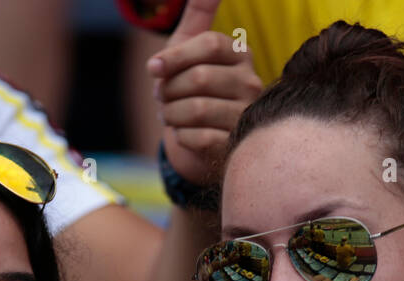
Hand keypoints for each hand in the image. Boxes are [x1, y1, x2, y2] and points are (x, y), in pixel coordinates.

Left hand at [150, 0, 262, 185]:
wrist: (200, 137)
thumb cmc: (192, 86)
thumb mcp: (191, 46)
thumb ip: (199, 12)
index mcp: (239, 54)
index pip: (208, 45)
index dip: (174, 56)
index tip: (152, 68)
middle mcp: (251, 82)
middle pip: (199, 78)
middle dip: (168, 90)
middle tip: (162, 98)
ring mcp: (246, 115)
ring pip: (197, 109)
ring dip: (171, 114)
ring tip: (170, 115)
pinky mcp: (236, 144)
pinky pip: (198, 138)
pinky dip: (181, 137)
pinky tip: (184, 134)